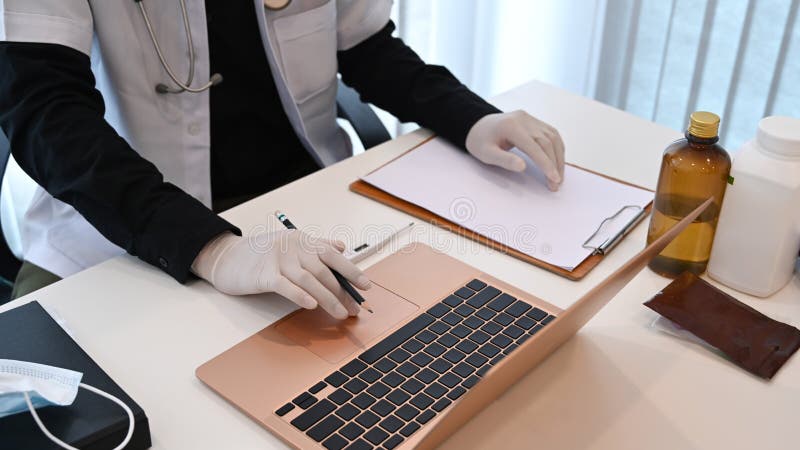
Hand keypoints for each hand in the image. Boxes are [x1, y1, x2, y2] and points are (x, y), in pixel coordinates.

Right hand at [191, 230, 371, 318]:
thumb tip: (341, 246)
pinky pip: (285, 286)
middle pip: (324, 271)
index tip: (366, 286)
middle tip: (355, 308)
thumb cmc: (261, 254)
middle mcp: (293, 247)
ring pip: (309, 280)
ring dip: (328, 298)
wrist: (226, 257)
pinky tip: (311, 305)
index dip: (351, 271)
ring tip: (341, 313)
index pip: (333, 255)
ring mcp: (278, 260)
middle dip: (342, 292)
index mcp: (303, 240)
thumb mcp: (291, 244)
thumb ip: (317, 245)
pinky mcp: (263, 275)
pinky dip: (300, 296)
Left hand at [465, 111, 564, 190]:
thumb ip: (504, 160)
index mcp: (511, 126)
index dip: (546, 164)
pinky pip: (551, 134)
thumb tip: (523, 167)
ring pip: (553, 137)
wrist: (477, 126)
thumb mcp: (486, 154)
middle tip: (556, 184)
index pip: (535, 147)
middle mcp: (524, 120)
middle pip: (547, 142)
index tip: (554, 179)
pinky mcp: (533, 121)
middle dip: (554, 164)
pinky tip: (557, 161)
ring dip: (559, 157)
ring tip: (558, 176)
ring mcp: (530, 119)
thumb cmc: (480, 142)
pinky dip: (557, 148)